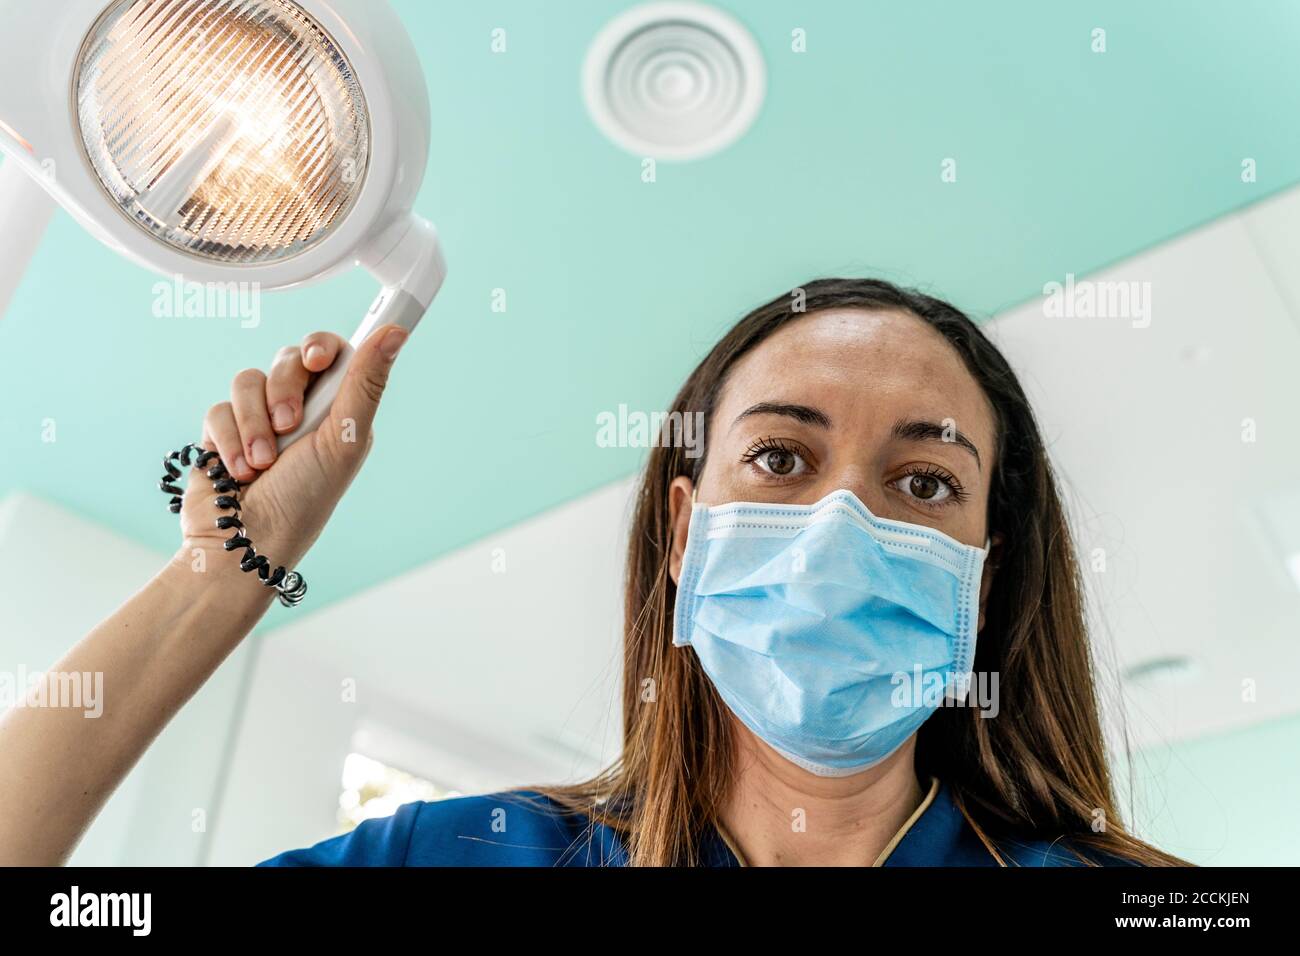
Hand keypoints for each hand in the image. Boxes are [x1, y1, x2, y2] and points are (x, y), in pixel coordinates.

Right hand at [176, 324, 409, 572]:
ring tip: (262, 463)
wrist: (243, 543)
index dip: (321, 346)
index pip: (333, 352)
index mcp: (339, 410)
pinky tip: (237, 472)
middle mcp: (302, 409)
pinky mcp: (224, 430)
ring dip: (254, 423)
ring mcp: (260, 418)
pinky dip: (229, 440)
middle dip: (284, 391)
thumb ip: (365, 384)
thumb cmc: (303, 500)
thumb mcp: (343, 440)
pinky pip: (219, 407)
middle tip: (290, 425)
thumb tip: (396, 332)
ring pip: (248, 380)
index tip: (316, 358)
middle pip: (288, 358)